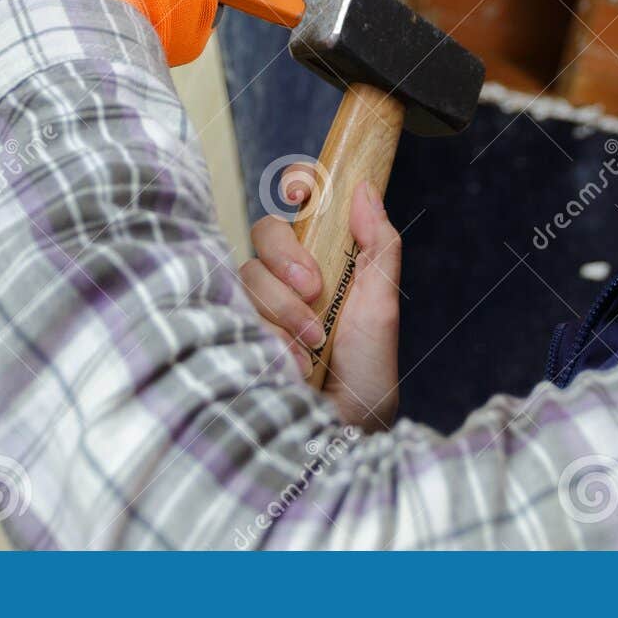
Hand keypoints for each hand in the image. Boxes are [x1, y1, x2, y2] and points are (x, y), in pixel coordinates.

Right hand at [242, 171, 401, 430]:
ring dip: (284, 312)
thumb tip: (365, 188)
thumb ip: (378, 245)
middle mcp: (286, 277)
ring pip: (248, 276)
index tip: (298, 192)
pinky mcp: (236, 336)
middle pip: (263, 233)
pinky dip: (270, 341)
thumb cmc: (367, 372)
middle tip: (315, 292)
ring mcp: (259, 307)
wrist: (346, 432)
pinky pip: (235, 316)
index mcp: (323, 259)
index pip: (299, 205)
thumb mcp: (382, 305)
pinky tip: (293, 367)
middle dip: (287, 259)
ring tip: (313, 346)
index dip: (295, 184)